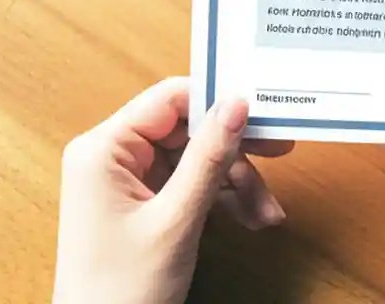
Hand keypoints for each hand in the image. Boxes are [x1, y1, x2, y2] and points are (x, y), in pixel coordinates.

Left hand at [53, 78, 293, 303]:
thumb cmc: (121, 291)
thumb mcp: (176, 219)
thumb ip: (209, 158)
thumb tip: (236, 104)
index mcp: (103, 150)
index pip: (169, 99)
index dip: (217, 101)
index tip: (262, 111)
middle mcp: (110, 157)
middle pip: (188, 130)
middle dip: (235, 153)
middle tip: (281, 153)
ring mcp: (126, 181)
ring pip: (196, 159)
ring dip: (236, 183)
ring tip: (266, 213)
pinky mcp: (141, 203)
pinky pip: (189, 184)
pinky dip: (221, 200)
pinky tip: (251, 218)